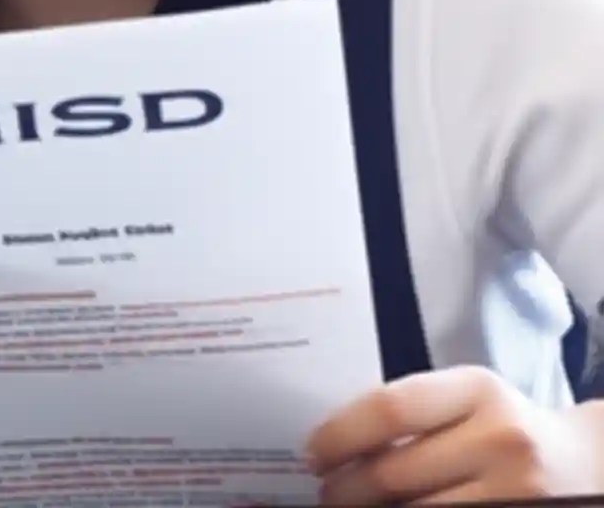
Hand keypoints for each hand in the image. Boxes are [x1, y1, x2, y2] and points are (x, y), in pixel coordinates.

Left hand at [305, 366, 599, 504]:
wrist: (588, 463)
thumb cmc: (504, 428)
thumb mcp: (467, 401)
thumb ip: (411, 411)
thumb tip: (328, 441)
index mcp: (478, 390)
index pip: (389, 410)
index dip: (337, 436)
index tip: (310, 453)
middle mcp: (502, 439)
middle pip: (391, 473)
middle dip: (343, 489)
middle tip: (324, 492)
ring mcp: (517, 490)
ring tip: (350, 507)